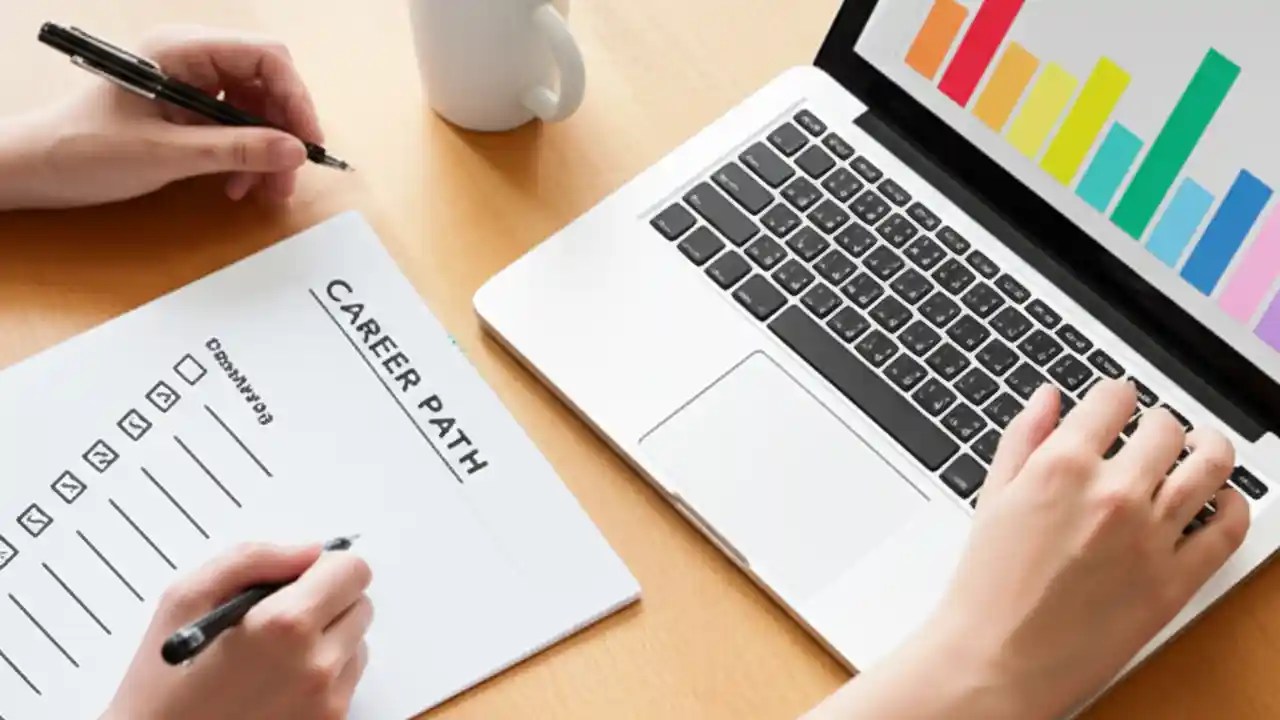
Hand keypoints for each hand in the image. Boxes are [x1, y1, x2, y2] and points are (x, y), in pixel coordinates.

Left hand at [0, 27, 323, 209]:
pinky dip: (244, 156)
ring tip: (261, 191)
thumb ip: (235, 150)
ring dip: (266, 151)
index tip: (306, 143)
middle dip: (282, 132)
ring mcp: (189, 82)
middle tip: (287, 178)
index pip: (265, 57)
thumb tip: (294, 151)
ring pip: (255, 109)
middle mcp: (190, 58)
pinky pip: (234, 125)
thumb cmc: (86, 150)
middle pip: (266, 84)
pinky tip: (236, 184)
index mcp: (181, 50)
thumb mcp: (168, 154)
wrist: (40, 168)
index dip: (296, 98)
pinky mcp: (187, 107)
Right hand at [103, 543, 372, 719]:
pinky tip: (279, 680)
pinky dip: (324, 672)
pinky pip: (347, 680)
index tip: (297, 578)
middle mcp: (317, 665)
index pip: (353, 570)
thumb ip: (253, 559)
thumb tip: (308, 550)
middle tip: (278, 616)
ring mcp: (327, 701)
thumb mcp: (187, 599)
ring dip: (327, 638)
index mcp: (286, 625)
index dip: (323, 567)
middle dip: (327, 600)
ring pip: (357, 642)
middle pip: (360, 604)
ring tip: (273, 654)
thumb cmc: (162, 683)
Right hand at [805, 380, 1247, 719]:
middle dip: (1159, 423)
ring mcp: (1150, 536)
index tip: (1119, 402)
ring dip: (1211, 446)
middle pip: (1165, 429)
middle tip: (1155, 432)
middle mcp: (1112, 493)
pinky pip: (1227, 530)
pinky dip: (1234, 506)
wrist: (997, 660)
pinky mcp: (1175, 580)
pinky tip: (1222, 500)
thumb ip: (1023, 438)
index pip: (1113, 400)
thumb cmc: (987, 587)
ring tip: (1203, 447)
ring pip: (1209, 466)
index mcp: (1061, 466)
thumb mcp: (994, 498)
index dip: (1117, 394)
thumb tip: (1048, 397)